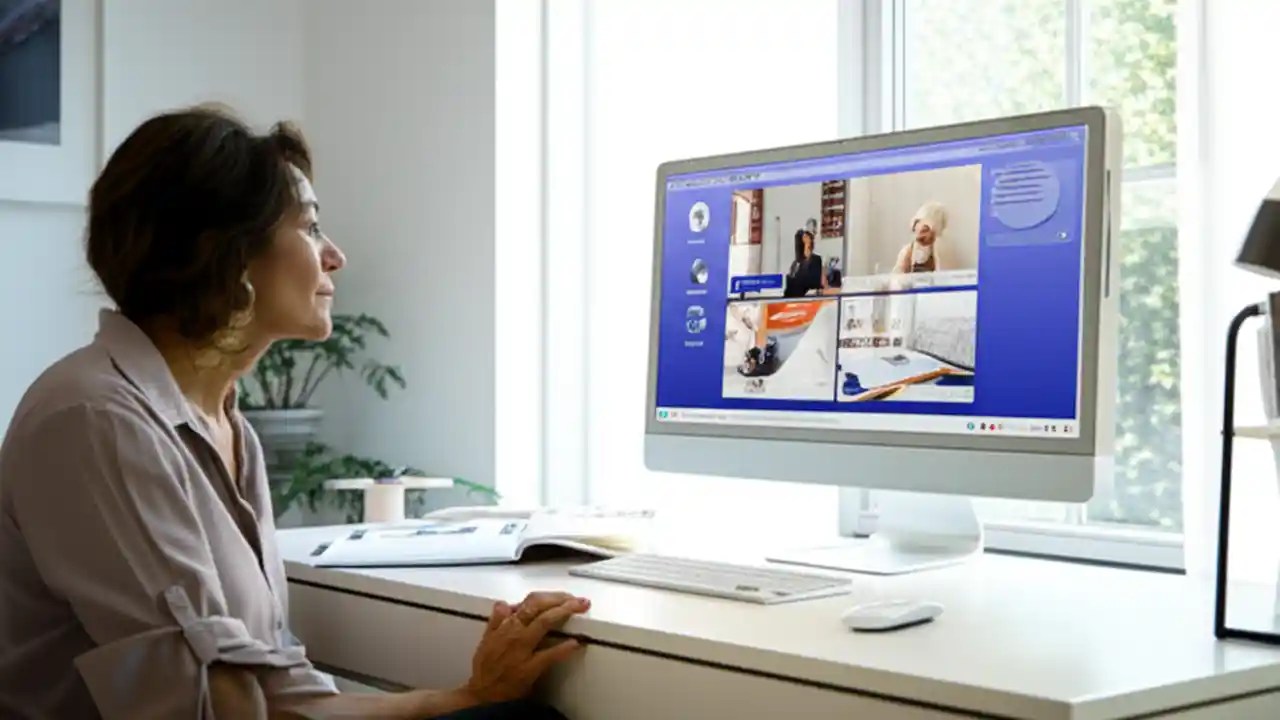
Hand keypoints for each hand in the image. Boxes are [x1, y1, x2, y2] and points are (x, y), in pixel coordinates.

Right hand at [460, 592, 590, 704]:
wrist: (483, 695)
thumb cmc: (486, 668)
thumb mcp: (486, 640)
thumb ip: (496, 620)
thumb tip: (504, 603)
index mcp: (505, 625)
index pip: (530, 601)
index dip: (550, 595)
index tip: (564, 596)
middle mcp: (514, 632)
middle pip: (539, 606)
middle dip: (561, 599)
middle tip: (579, 600)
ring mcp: (522, 649)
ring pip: (544, 622)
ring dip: (564, 611)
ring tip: (581, 608)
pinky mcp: (529, 668)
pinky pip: (549, 655)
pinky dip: (563, 648)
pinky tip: (576, 643)